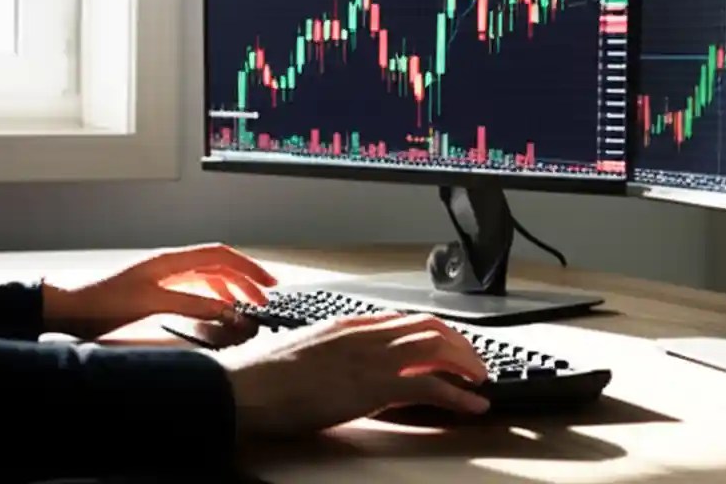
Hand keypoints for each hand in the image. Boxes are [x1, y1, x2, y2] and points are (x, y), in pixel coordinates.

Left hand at [42, 243, 276, 340]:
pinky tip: (218, 308)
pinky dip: (213, 297)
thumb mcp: (151, 303)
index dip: (247, 268)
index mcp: (172, 260)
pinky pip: (196, 288)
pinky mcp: (158, 290)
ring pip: (209, 277)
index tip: (268, 283)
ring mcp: (165, 276)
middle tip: (265, 297)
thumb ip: (191, 305)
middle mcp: (171, 264)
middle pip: (219, 265)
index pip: (221, 256)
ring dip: (230, 288)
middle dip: (245, 279)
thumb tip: (226, 310)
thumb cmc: (104, 301)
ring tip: (246, 304)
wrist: (71, 306)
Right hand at [215, 311, 490, 438]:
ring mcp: (372, 357)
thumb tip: (338, 364)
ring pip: (437, 349)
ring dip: (466, 364)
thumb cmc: (261, 377)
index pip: (404, 320)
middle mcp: (366, 334)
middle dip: (458, 344)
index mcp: (348, 325)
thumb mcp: (302, 353)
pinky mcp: (374, 385)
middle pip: (429, 327)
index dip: (432, 333)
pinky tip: (472, 405)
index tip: (445, 347)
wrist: (244, 387)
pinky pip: (431, 387)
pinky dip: (459, 395)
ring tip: (480, 380)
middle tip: (473, 363)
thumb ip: (329, 352)